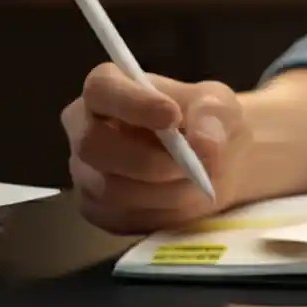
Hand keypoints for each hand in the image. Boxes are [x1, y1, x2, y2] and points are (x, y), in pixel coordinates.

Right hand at [61, 62, 248, 233]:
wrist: (215, 165)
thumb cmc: (207, 124)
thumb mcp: (221, 106)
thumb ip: (214, 115)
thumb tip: (204, 142)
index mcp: (108, 89)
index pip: (101, 89)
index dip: (132, 104)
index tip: (172, 115)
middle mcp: (85, 128)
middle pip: (92, 145)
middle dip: (148, 160)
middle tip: (192, 165)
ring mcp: (86, 172)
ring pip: (110, 189)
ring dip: (164, 191)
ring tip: (198, 182)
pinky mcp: (98, 209)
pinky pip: (121, 217)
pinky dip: (161, 213)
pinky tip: (183, 201)